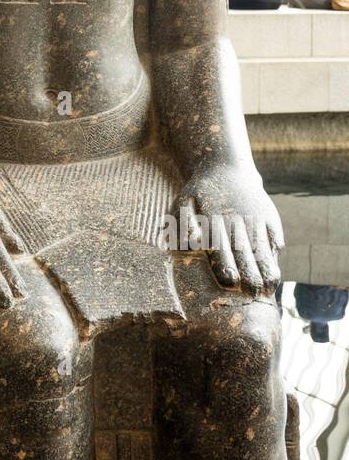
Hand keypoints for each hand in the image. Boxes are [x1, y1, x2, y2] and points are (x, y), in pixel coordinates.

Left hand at [175, 161, 282, 295]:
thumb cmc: (200, 191)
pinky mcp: (269, 216)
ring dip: (268, 269)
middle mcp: (237, 222)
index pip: (222, 250)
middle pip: (246, 254)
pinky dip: (275, 251)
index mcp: (215, 223)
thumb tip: (192, 243)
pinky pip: (275, 237)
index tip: (232, 282)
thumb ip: (184, 223)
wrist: (226, 165)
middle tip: (254, 295)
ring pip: (264, 249)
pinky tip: (274, 266)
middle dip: (251, 276)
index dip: (228, 268)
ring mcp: (256, 219)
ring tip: (270, 288)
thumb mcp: (184, 201)